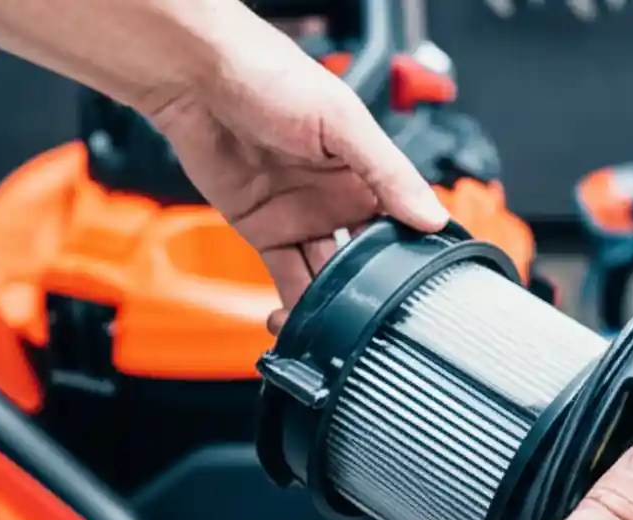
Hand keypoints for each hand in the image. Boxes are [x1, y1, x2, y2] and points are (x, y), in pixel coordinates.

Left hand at [145, 25, 449, 332]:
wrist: (200, 80)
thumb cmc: (271, 77)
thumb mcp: (344, 123)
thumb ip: (389, 173)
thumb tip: (432, 217)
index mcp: (370, 173)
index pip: (403, 223)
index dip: (410, 256)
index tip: (416, 288)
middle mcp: (341, 199)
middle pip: (367, 259)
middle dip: (371, 289)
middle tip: (374, 318)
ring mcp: (302, 218)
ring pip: (327, 275)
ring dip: (333, 303)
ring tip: (338, 329)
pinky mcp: (265, 231)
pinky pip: (286, 277)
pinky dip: (294, 304)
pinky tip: (306, 323)